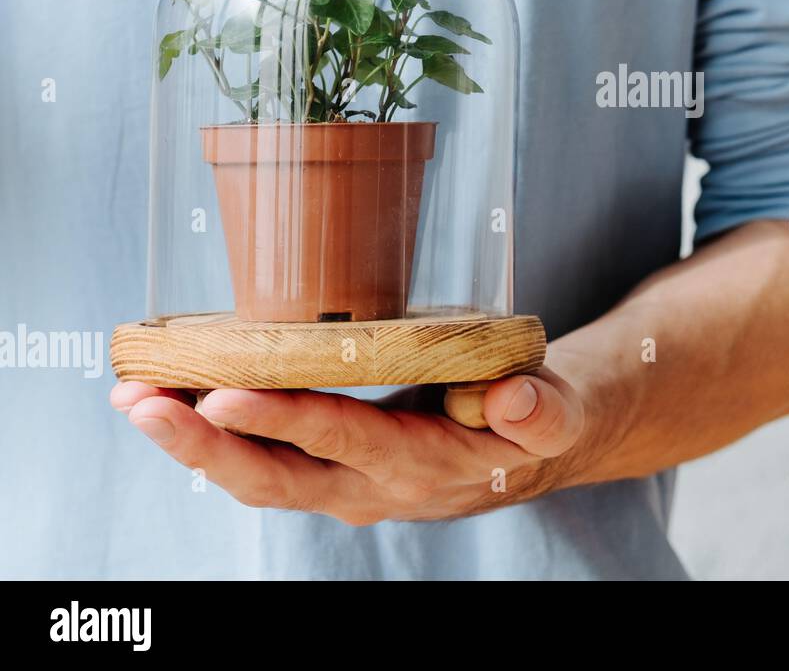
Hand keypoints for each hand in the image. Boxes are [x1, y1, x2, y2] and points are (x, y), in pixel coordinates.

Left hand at [111, 370, 585, 524]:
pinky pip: (262, 462)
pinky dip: (212, 435)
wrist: (527, 447)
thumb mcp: (558, 410)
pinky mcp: (328, 468)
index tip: (222, 398)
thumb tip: (514, 400)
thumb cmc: (536, 418)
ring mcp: (343, 484)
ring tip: (134, 398)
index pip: (345, 441)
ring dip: (191, 443)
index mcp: (424, 465)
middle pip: (276, 478)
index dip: (284, 421)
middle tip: (143, 404)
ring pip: (257, 477)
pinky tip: (174, 398)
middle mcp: (371, 486)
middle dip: (203, 446)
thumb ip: (542, 410)